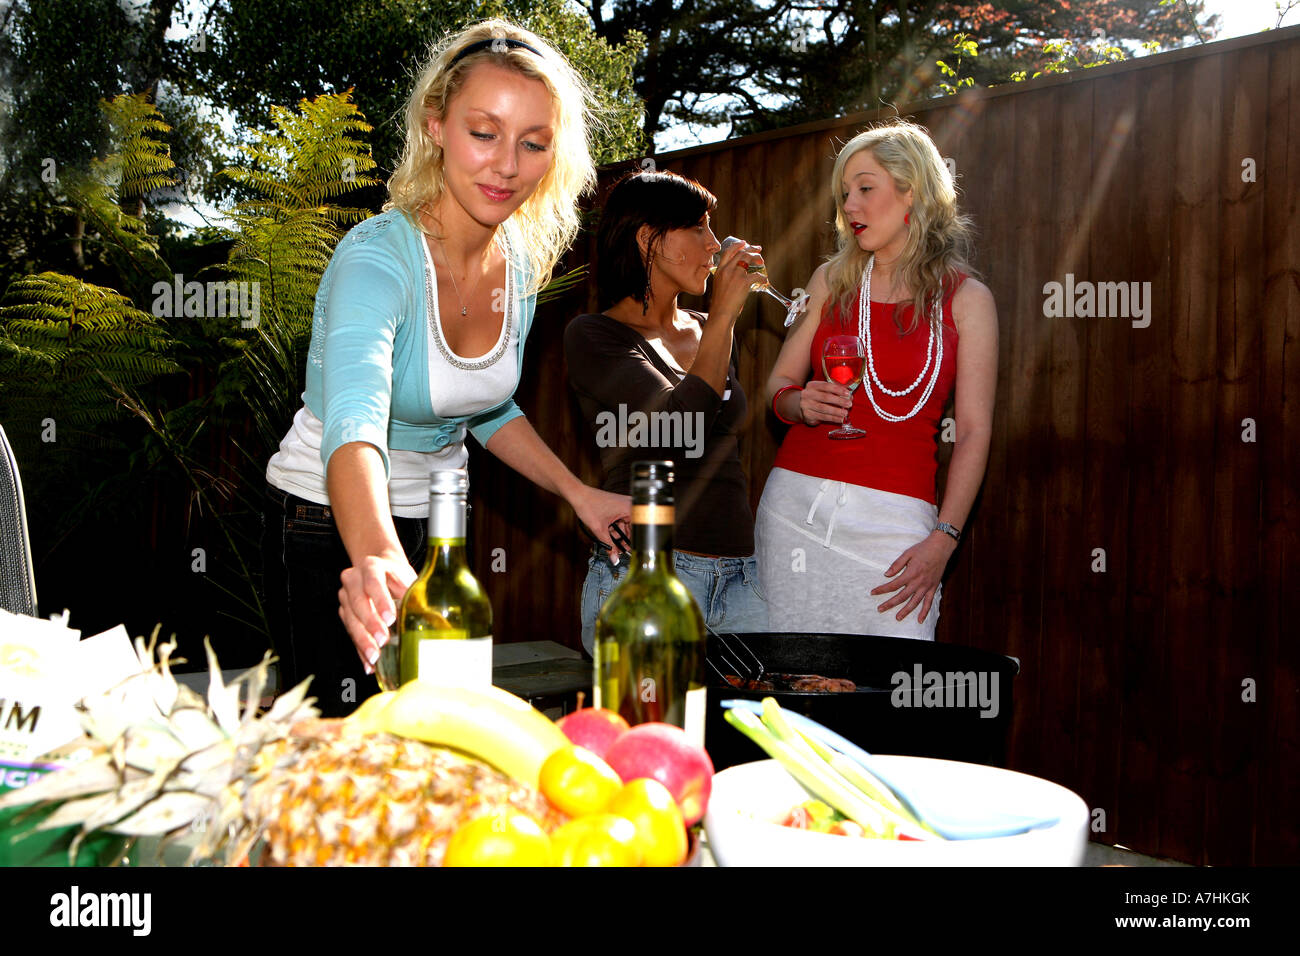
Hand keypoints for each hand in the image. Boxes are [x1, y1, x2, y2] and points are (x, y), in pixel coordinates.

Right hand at [338, 553, 417, 672]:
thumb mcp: (410, 581)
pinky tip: (369, 664)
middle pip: (358, 602)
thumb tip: (441, 624)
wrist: (381, 572)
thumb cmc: (398, 578)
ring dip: (362, 640)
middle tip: (383, 641)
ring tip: (374, 657)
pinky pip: (349, 632)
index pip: (372, 581)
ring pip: (350, 619)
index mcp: (371, 566)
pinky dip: (360, 650)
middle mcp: (353, 578)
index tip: (390, 618)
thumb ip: (420, 599)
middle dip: (370, 624)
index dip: (380, 600)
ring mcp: (345, 596)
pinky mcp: (344, 612)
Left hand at [570, 485, 631, 561]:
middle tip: (619, 551)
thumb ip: (609, 546)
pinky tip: (608, 534)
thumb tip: (614, 558)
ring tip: (610, 542)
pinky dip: (614, 528)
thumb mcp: (600, 529)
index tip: (628, 552)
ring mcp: (623, 505)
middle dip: (623, 540)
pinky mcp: (617, 506)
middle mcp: (629, 505)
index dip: (633, 543)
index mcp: (630, 508)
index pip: (637, 530)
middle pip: (632, 528)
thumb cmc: (588, 504)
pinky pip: (620, 521)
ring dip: (617, 535)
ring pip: (625, 526)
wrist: (578, 494)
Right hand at [708, 238, 763, 320]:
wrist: (721, 314)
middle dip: (751, 250)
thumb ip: (726, 278)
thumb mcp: (719, 286)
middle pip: (741, 253)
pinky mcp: (744, 282)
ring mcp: (735, 275)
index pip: (728, 252)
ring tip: (761, 262)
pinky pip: (757, 275)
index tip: (745, 243)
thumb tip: (738, 276)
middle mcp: (727, 270)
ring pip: (748, 259)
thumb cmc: (720, 304)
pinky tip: (764, 280)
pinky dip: (762, 277)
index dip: (738, 245)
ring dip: (757, 259)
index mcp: (719, 271)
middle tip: (758, 251)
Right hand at [800, 380, 852, 424]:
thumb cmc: (817, 397)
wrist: (801, 406)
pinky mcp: (807, 415)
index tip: (847, 393)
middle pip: (825, 397)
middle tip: (849, 404)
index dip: (838, 390)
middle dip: (839, 401)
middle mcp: (807, 394)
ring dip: (836, 411)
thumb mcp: (822, 391)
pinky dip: (833, 418)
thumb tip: (849, 396)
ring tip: (845, 413)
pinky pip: (822, 417)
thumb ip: (834, 392)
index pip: (826, 386)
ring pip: (824, 408)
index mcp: (812, 385)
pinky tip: (840, 419)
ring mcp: (806, 405)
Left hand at [870, 532, 957, 623]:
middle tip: (880, 609)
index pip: (893, 585)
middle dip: (890, 604)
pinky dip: (924, 612)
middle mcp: (918, 582)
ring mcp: (927, 586)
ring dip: (905, 611)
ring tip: (898, 618)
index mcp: (910, 573)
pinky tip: (919, 620)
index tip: (873, 593)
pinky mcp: (933, 587)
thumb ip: (896, 565)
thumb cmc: (923, 549)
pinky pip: (929, 602)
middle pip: (901, 596)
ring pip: (914, 602)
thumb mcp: (907, 553)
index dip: (882, 589)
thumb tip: (886, 575)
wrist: (941, 547)